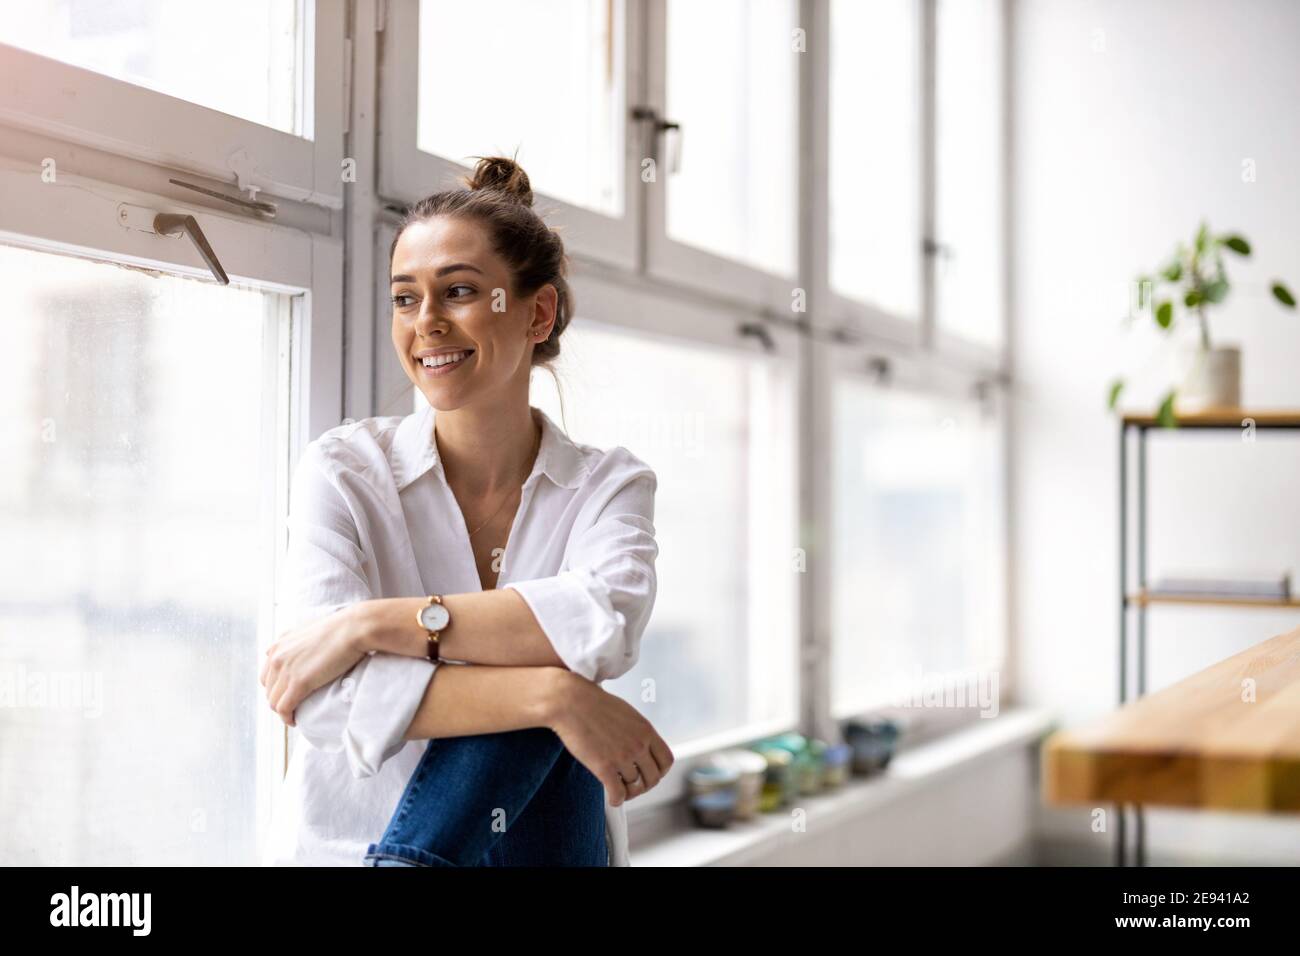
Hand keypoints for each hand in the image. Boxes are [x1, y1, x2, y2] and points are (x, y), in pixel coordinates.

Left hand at [260, 605, 368, 726]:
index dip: (276, 687)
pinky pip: (284, 708)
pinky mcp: (299, 683)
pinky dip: (287, 718)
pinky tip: (294, 721)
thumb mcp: (312, 630)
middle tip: (294, 706)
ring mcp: (286, 670)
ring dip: (282, 711)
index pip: (267, 674)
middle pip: (269, 689)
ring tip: (295, 715)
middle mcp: (277, 657)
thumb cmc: (341, 628)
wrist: (353, 629)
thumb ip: (300, 640)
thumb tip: (305, 649)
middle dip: (279, 700)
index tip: (288, 694)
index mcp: (279, 645)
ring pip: (274, 701)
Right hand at [546, 671, 673, 807]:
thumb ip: (637, 731)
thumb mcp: (625, 713)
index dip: (659, 772)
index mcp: (646, 730)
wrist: (570, 701)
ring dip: (628, 792)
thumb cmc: (593, 704)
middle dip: (644, 785)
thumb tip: (640, 747)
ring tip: (619, 789)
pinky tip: (611, 797)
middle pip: (654, 778)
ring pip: (635, 787)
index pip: (666, 760)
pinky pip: (618, 794)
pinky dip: (616, 800)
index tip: (649, 774)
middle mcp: (638, 744)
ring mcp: (622, 756)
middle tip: (633, 785)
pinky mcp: (604, 767)